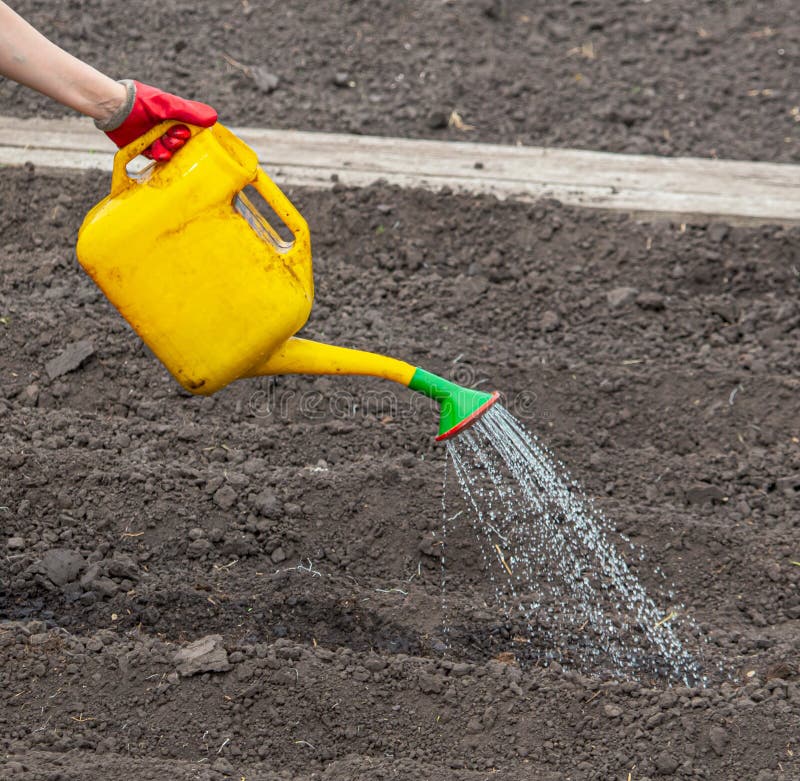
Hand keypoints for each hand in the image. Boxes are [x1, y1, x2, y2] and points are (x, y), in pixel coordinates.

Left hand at [98, 80, 216, 160]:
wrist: (114, 108)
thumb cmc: (142, 101)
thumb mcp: (169, 104)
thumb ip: (190, 112)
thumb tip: (213, 118)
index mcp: (175, 118)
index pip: (191, 132)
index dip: (188, 136)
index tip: (183, 133)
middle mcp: (167, 129)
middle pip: (181, 145)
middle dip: (177, 144)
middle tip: (170, 138)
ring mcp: (156, 139)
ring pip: (170, 153)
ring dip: (167, 151)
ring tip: (159, 145)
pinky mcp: (145, 149)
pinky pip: (156, 159)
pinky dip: (157, 156)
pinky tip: (153, 150)